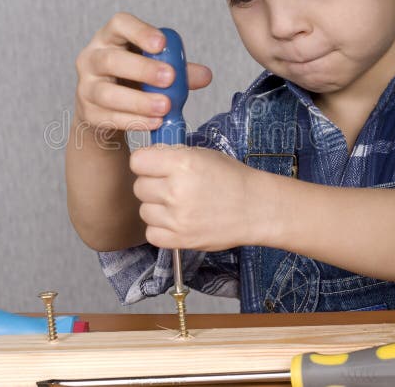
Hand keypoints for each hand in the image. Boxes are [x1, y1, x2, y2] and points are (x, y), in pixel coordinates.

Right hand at [74, 13, 211, 134]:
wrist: (106, 109)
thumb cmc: (133, 79)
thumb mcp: (155, 68)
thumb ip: (179, 69)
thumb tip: (205, 75)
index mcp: (110, 38)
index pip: (120, 24)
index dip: (140, 32)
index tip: (162, 43)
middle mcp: (92, 58)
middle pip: (111, 60)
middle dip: (142, 69)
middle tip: (170, 78)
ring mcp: (86, 87)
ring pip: (107, 93)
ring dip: (139, 101)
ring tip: (165, 106)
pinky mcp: (88, 113)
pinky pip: (109, 117)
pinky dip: (134, 121)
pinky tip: (154, 122)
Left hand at [129, 145, 259, 250]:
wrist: (257, 208)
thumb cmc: (232, 179)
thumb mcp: (203, 154)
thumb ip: (172, 155)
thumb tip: (147, 157)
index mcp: (182, 163)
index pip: (138, 161)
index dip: (145, 163)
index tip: (154, 166)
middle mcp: (176, 190)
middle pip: (139, 187)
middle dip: (152, 185)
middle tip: (171, 186)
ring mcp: (177, 217)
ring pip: (144, 211)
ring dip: (156, 208)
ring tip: (178, 205)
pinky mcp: (180, 239)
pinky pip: (151, 234)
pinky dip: (160, 229)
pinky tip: (176, 221)